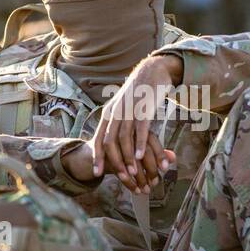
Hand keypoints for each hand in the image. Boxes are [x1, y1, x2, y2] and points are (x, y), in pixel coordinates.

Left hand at [89, 55, 182, 192]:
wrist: (152, 72)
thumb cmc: (138, 94)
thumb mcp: (122, 107)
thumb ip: (117, 123)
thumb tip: (112, 141)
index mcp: (108, 113)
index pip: (99, 138)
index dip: (97, 157)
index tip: (97, 173)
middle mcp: (115, 112)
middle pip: (109, 141)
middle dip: (113, 162)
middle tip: (119, 178)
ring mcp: (129, 110)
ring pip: (124, 138)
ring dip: (127, 157)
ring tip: (132, 173)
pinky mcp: (144, 108)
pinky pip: (140, 129)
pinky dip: (139, 144)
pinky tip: (142, 157)